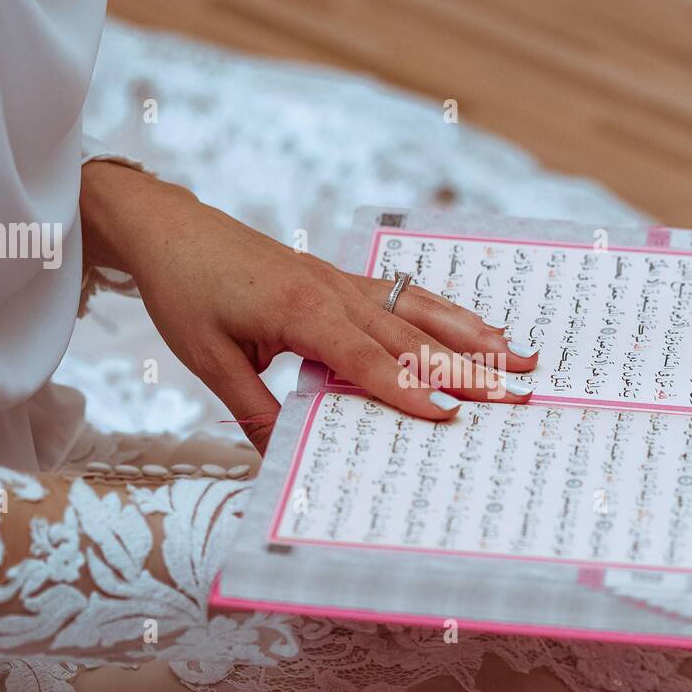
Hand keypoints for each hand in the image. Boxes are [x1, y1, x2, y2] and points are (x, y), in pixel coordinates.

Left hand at [79, 162, 538, 451]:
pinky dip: (447, 313)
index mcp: (301, 311)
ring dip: (472, 335)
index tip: (449, 415)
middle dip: (466, 367)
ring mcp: (343, 281)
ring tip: (520, 355)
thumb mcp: (209, 360)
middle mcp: (333, 292)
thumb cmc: (186, 292)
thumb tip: (285, 461)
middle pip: (411, 336)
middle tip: (516, 392)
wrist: (170, 230)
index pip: (365, 358)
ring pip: (421, 310)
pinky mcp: (342, 278)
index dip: (407, 388)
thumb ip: (253, 409)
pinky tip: (476, 327)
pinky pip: (406, 297)